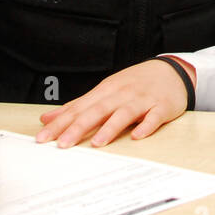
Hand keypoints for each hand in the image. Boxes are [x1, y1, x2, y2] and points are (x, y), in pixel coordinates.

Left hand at [36, 58, 193, 147]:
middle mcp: (121, 94)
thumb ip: (78, 106)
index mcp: (105, 91)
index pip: (78, 108)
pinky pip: (154, 117)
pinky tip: (138, 136)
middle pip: (97, 110)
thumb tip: (48, 118)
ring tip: (97, 143)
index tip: (43, 137)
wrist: (171, 70)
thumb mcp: (105, 91)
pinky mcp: (161, 107)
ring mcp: (142, 100)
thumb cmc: (135, 84)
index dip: (60, 123)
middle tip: (62, 144)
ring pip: (124, 113)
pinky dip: (146, 126)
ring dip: (110, 128)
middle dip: (78, 127)